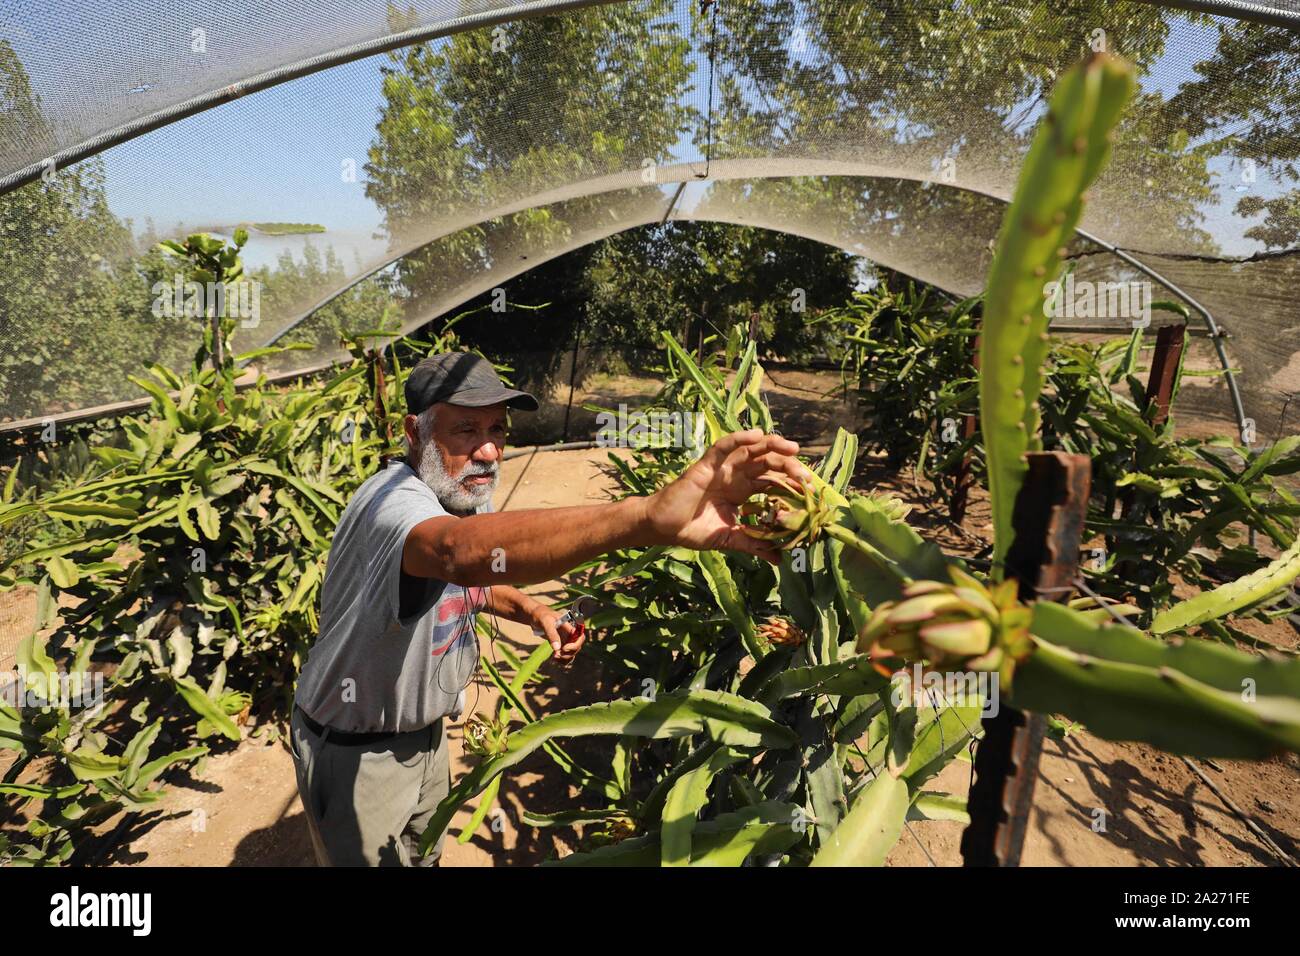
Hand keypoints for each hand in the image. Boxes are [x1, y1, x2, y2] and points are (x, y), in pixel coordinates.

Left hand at [531, 603, 584, 660]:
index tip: (564, 649)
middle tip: (556, 655)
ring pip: (572, 653)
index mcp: (569, 626)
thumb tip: (557, 649)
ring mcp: (565, 640)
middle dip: (568, 654)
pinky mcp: (560, 644)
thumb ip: (552, 634)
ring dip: (565, 658)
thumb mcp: (546, 622)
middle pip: (577, 647)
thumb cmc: (541, 615)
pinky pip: (565, 654)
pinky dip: (561, 660)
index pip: (580, 637)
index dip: (575, 645)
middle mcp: (570, 634)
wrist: (535, 616)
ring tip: (554, 658)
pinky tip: (553, 659)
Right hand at [645, 429, 807, 563]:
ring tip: (793, 449)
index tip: (811, 491)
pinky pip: (724, 446)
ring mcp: (722, 468)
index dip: (791, 483)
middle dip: (789, 467)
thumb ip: (754, 544)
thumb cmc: (694, 530)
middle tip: (807, 478)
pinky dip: (739, 438)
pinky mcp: (706, 464)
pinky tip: (756, 435)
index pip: (773, 481)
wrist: (664, 528)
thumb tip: (778, 559)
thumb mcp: (730, 539)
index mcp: (743, 491)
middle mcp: (736, 475)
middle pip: (768, 463)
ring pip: (752, 450)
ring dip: (773, 446)